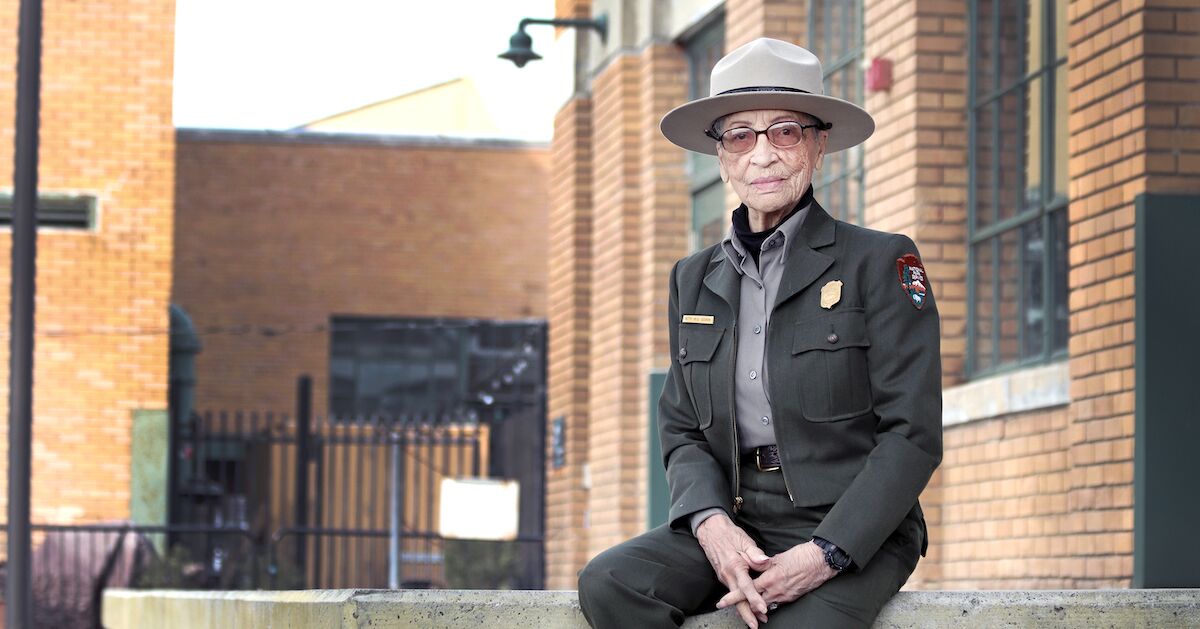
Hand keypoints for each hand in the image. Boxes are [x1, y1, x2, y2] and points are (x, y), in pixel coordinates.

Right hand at [696, 514, 771, 627]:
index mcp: (734, 566)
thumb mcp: (744, 541)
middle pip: (737, 599)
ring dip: (745, 608)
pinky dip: (740, 600)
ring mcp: (724, 577)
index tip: (762, 608)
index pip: (746, 586)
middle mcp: (727, 575)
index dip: (754, 598)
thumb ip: (755, 553)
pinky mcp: (724, 576)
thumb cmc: (729, 534)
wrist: (711, 530)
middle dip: (747, 614)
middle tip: (756, 624)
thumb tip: (765, 562)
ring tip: (756, 619)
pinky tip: (747, 606)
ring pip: (735, 597)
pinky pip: (733, 591)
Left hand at [717, 541, 836, 614]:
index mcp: (770, 579)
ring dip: (755, 605)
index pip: (747, 590)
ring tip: (746, 605)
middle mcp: (777, 590)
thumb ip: (761, 563)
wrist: (821, 561)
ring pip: (765, 604)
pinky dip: (767, 602)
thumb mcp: (778, 557)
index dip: (734, 597)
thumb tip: (749, 563)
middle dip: (743, 606)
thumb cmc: (801, 556)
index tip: (722, 601)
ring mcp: (785, 596)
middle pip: (755, 603)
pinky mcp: (792, 597)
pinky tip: (763, 599)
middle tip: (731, 608)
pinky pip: (776, 602)